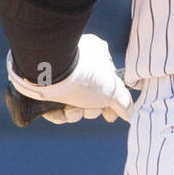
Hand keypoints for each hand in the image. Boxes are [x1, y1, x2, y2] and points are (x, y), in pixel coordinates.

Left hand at [6, 34, 132, 124]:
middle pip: (90, 98)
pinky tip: (58, 112)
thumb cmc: (84, 76)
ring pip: (72, 104)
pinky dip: (57, 114)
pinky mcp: (44, 86)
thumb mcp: (112, 90)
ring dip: (73, 114)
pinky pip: (54, 106)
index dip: (110, 104)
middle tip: (89, 109)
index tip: (109, 117)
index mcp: (98, 58)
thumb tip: (129, 114)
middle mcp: (79, 65)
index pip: (108, 85)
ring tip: (71, 109)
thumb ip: (124, 103)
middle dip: (90, 110)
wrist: (49, 72)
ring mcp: (60, 76)